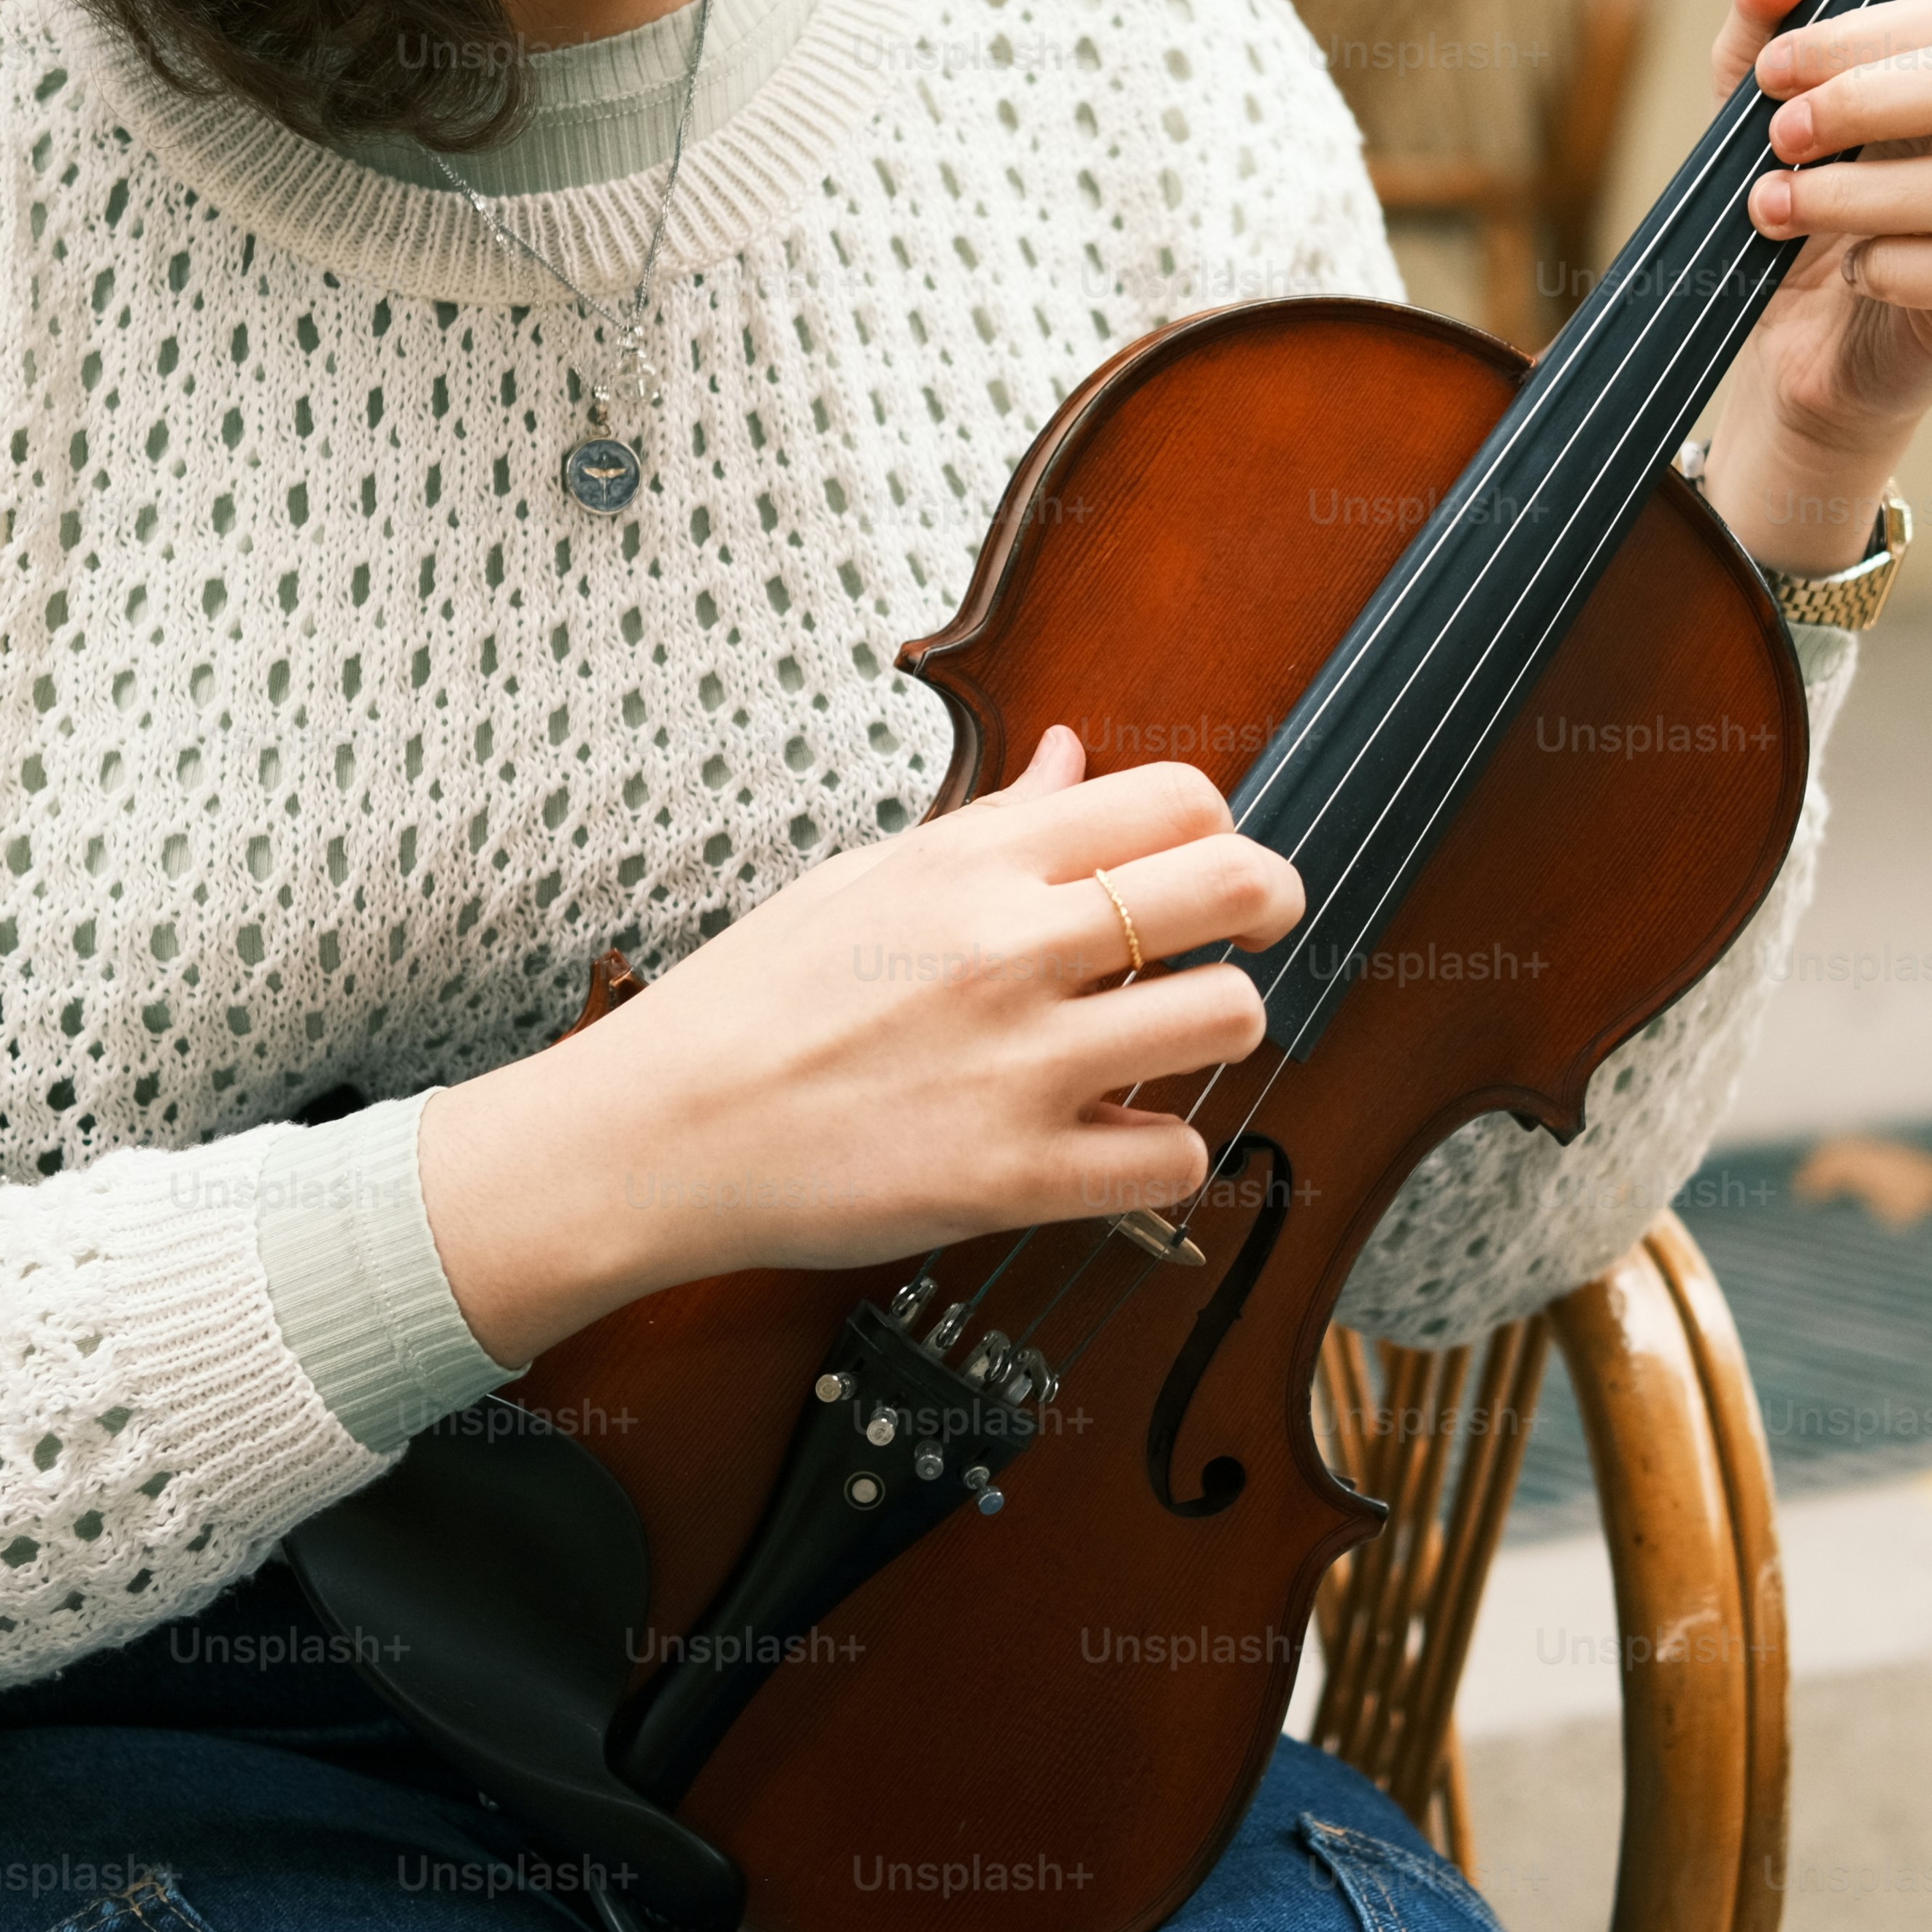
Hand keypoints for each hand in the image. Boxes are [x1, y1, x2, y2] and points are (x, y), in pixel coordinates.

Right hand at [409, 725, 1299, 1363]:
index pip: (1177, 797)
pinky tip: (1115, 1139)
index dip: (1219, 828)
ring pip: (1230, 1019)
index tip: (1205, 863)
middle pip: (1235, 884)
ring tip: (1167, 1044)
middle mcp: (1010, 946)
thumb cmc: (751, 1002)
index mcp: (974, 863)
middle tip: (1252, 934)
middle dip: (1273, 903)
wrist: (658, 1131)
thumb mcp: (866, 874)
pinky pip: (1173, 1158)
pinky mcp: (1013, 1175)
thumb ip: (992, 820)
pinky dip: (1164, 1154)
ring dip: (1219, 1031)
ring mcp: (1019, 1062)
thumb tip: (1072, 755)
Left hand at [1693, 0, 1931, 572]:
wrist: (1795, 341)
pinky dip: (1892, 265)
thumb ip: (1759, 31)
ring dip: (1858, 193)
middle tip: (1781, 135)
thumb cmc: (1795, 209)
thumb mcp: (1755, 112)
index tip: (1773, 71)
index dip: (1865, 33)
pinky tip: (1846, 270)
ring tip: (1775, 207)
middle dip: (1875, 99)